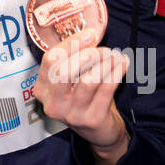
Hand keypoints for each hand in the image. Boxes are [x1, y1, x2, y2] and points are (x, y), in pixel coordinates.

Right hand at [34, 29, 130, 164]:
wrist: (99, 132)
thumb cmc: (84, 98)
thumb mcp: (71, 80)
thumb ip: (73, 59)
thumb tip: (90, 32)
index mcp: (42, 89)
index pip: (50, 60)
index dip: (70, 44)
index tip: (90, 34)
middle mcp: (53, 103)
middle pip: (63, 71)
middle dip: (86, 55)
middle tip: (102, 49)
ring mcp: (72, 114)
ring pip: (88, 80)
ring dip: (104, 63)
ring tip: (114, 55)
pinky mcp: (92, 119)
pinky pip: (106, 89)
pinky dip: (116, 72)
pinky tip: (122, 63)